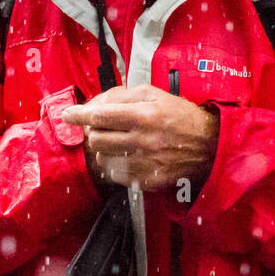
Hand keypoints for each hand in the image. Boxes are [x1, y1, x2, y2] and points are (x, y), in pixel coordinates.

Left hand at [61, 85, 219, 192]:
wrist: (207, 145)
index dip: (79, 115)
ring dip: (103, 150)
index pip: (100, 116)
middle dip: (93, 132)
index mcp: (143, 115)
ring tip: (117, 142)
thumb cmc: (179, 116)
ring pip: (102, 159)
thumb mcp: (153, 94)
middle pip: (96, 139)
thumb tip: (94, 104)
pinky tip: (127, 156)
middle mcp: (141, 140)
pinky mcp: (144, 181)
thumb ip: (122, 97)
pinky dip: (114, 164)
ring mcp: (142, 164)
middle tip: (101, 128)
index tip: (67, 115)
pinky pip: (114, 174)